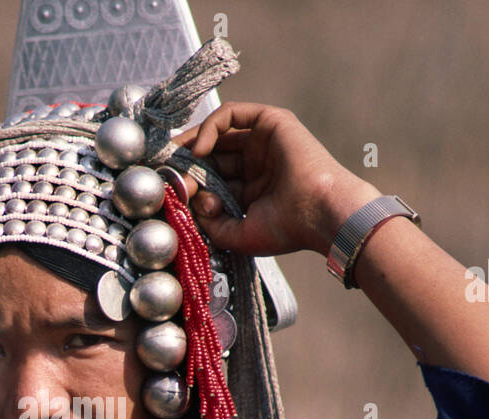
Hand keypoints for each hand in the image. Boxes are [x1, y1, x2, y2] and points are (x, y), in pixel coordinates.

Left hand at [173, 102, 379, 256]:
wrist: (319, 215)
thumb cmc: (286, 229)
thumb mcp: (235, 233)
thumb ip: (208, 221)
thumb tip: (190, 200)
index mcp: (251, 190)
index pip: (211, 179)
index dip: (189, 182)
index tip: (170, 191)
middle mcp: (257, 164)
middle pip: (211, 155)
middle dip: (187, 164)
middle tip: (169, 174)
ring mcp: (264, 142)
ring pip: (218, 134)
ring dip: (193, 146)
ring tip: (178, 162)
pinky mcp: (271, 122)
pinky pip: (232, 114)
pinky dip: (210, 127)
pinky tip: (199, 150)